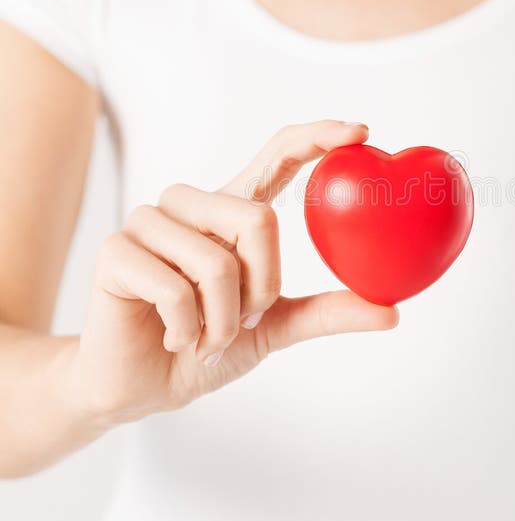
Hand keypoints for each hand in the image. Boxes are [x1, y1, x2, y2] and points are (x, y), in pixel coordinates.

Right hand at [69, 120, 397, 426]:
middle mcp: (191, 205)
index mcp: (230, 211)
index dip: (315, 136)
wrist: (141, 388)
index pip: (276, 155)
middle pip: (257, 218)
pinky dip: (186, 330)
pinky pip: (174, 288)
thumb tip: (391, 312)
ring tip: (204, 335)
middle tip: (240, 320)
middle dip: (261, 288)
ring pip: (217, 261)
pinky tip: (173, 337)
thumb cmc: (205, 345)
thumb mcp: (275, 328)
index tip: (359, 132)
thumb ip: (326, 312)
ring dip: (221, 319)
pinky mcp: (116, 251)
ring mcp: (149, 222)